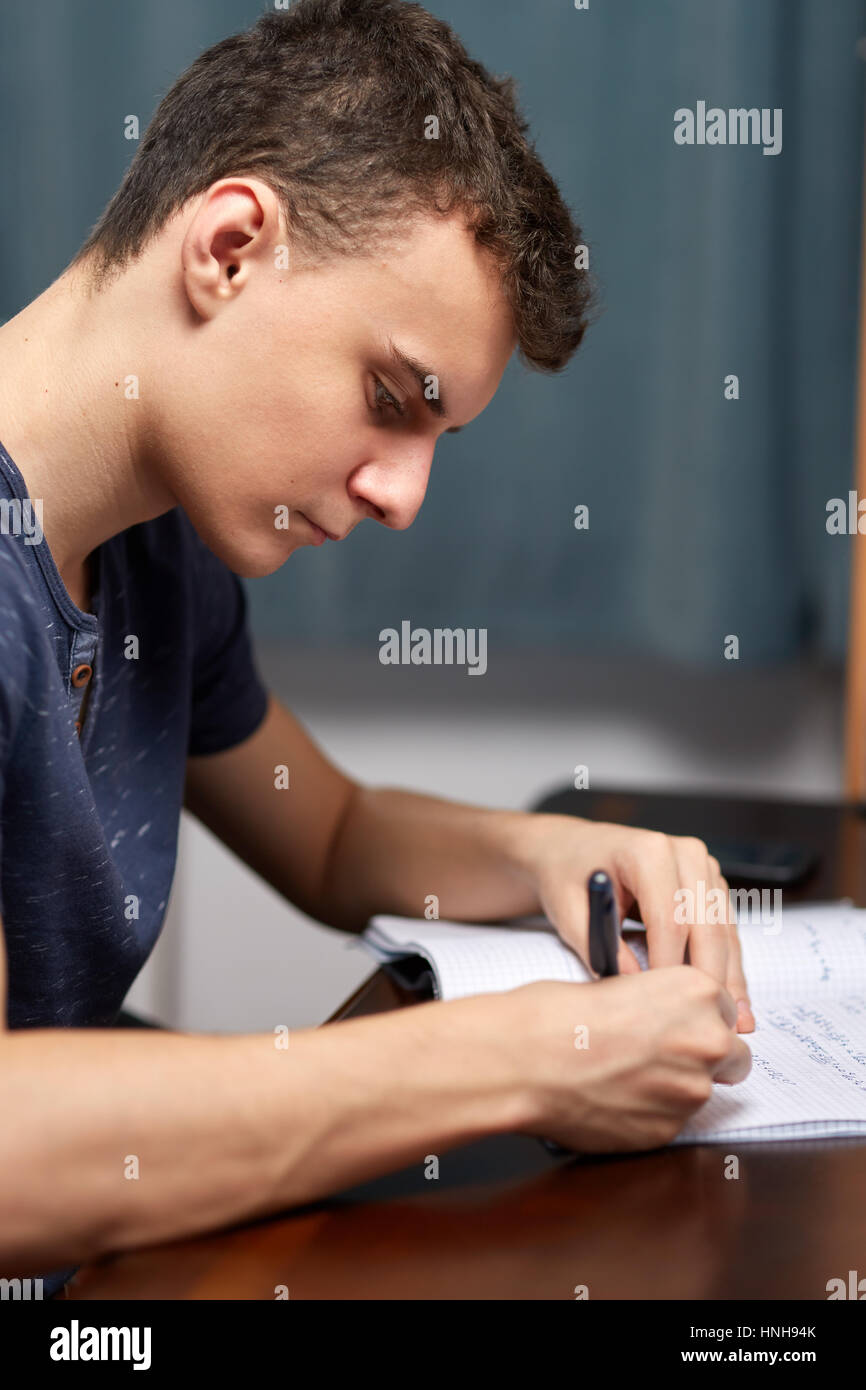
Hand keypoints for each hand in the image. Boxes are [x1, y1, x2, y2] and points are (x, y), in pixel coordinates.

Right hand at [510, 968, 752, 1151]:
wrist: (526, 1062)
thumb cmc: (557, 1016)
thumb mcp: (618, 984)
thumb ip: (660, 1006)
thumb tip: (666, 1024)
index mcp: (695, 992)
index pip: (726, 1009)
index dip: (700, 1019)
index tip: (681, 1025)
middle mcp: (706, 1040)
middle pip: (732, 1055)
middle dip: (704, 1057)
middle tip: (661, 1055)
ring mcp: (691, 1091)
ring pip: (701, 1092)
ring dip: (675, 1088)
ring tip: (625, 1078)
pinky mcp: (669, 1130)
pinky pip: (672, 1122)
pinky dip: (651, 1115)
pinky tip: (615, 1100)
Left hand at [517, 814, 754, 1031]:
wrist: (572, 849)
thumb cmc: (567, 875)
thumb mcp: (568, 911)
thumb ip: (598, 947)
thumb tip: (634, 984)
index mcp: (648, 852)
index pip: (669, 919)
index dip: (670, 967)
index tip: (667, 1008)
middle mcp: (684, 853)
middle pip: (706, 925)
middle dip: (710, 978)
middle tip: (712, 1025)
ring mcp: (702, 866)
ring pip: (723, 930)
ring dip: (730, 977)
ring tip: (736, 1024)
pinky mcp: (710, 883)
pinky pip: (725, 929)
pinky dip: (728, 964)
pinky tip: (734, 1001)